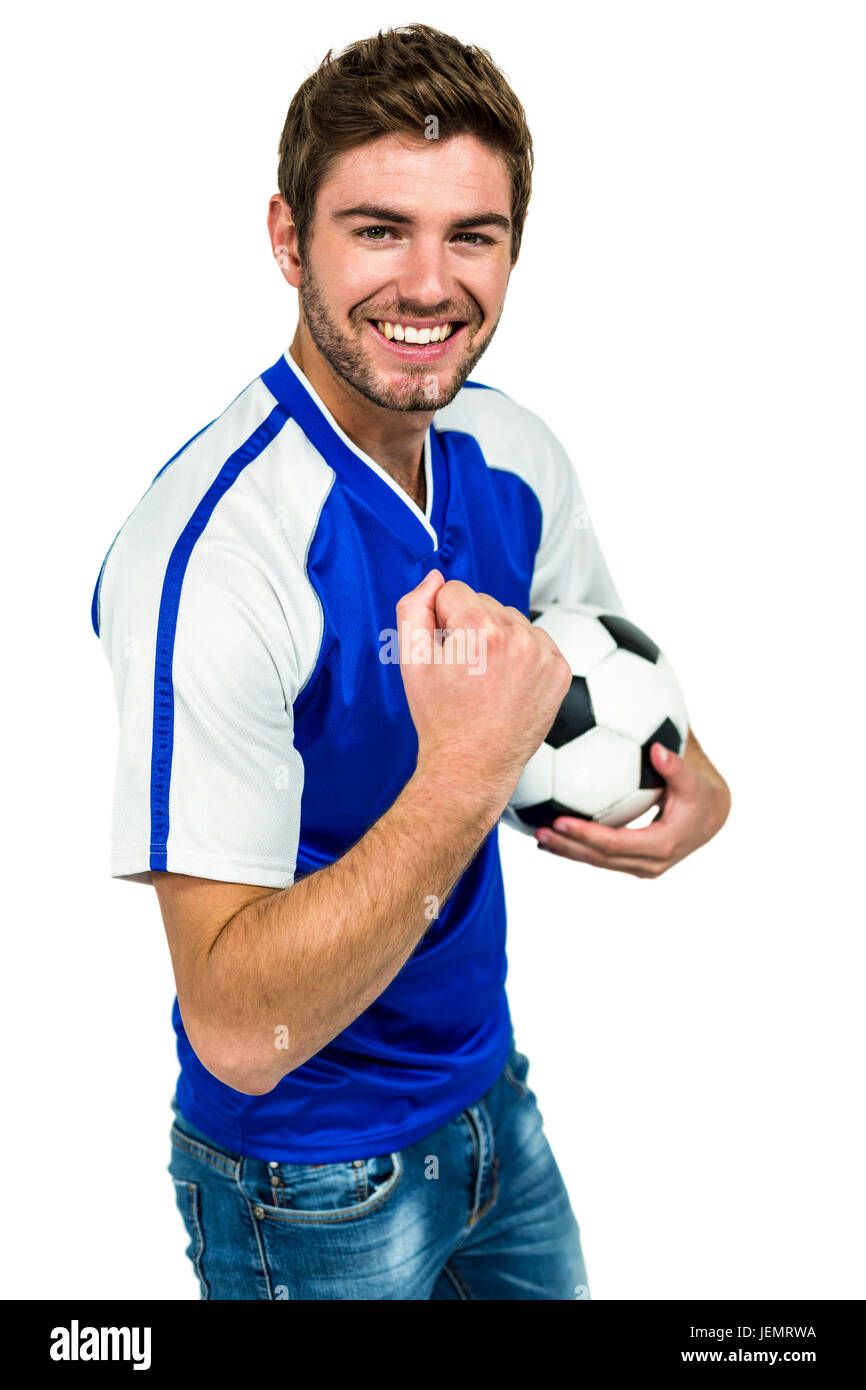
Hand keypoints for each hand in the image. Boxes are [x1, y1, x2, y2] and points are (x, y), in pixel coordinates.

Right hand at [396, 570, 571, 806]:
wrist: (473, 765)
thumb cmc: (439, 717)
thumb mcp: (411, 661)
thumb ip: (413, 608)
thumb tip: (434, 578)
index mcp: (482, 629)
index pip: (454, 590)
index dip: (440, 619)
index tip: (443, 651)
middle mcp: (519, 636)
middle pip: (485, 602)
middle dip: (470, 626)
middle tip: (462, 670)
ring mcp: (545, 654)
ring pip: (511, 620)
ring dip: (496, 638)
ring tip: (484, 677)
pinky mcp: (560, 670)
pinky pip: (535, 641)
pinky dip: (520, 654)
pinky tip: (505, 682)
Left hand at [535, 736, 730, 877]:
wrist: (711, 818)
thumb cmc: (699, 793)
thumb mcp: (692, 780)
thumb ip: (675, 767)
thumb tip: (657, 750)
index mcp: (662, 846)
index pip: (615, 843)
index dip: (585, 835)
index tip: (559, 821)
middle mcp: (649, 864)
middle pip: (600, 858)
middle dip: (568, 847)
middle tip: (539, 830)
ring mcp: (641, 868)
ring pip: (597, 862)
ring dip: (567, 851)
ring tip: (538, 836)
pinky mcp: (634, 865)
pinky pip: (601, 859)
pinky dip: (577, 850)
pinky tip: (552, 838)